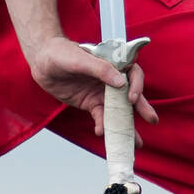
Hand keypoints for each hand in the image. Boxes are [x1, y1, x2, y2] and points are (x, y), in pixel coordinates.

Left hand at [28, 35, 158, 147]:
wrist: (42, 62)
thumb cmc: (61, 53)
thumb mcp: (80, 59)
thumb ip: (100, 69)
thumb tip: (120, 83)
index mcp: (112, 63)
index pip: (132, 74)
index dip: (136, 85)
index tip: (132, 98)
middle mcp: (110, 79)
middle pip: (130, 95)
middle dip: (141, 108)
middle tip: (152, 120)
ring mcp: (101, 92)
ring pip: (118, 110)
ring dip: (126, 124)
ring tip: (136, 141)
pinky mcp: (90, 103)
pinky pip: (100, 116)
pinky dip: (103, 126)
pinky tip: (102, 133)